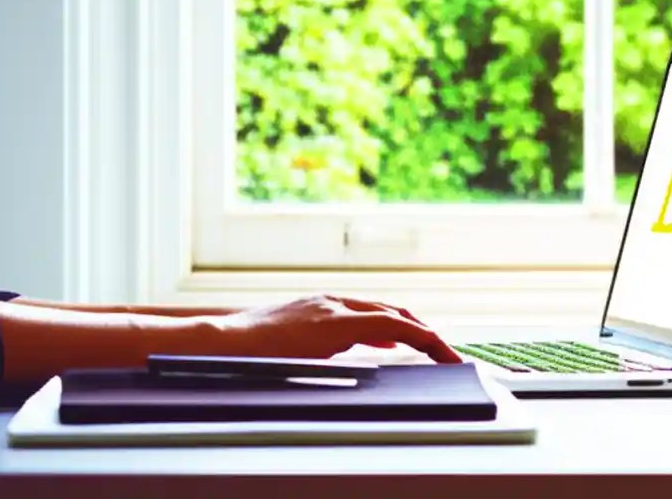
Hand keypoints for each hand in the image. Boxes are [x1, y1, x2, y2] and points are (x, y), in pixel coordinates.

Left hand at [212, 295, 461, 363]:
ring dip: (402, 326)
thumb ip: (353, 357)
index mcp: (338, 319)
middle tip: (443, 352)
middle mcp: (334, 304)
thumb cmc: (259, 359)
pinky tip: (380, 341)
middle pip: (392, 312)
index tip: (448, 354)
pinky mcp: (311, 307)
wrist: (224, 341)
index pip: (396, 325)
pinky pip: (355, 312)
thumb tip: (387, 354)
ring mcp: (322, 302)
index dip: (427, 340)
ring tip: (422, 344)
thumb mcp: (312, 367)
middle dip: (422, 331)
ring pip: (374, 310)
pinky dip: (377, 325)